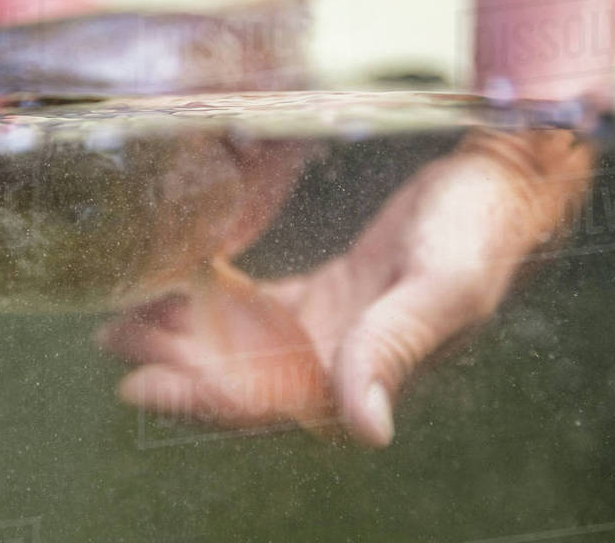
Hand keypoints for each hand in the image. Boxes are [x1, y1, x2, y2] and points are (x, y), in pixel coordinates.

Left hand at [99, 128, 594, 445]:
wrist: (504, 182)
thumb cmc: (481, 230)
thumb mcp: (441, 286)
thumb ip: (393, 350)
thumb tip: (365, 431)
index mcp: (366, 377)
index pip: (267, 404)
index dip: (199, 399)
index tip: (136, 384)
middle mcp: (343, 366)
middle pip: (240, 377)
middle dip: (175, 363)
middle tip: (110, 336)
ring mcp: (333, 333)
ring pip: (242, 344)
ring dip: (186, 332)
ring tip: (127, 312)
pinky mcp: (330, 295)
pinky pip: (262, 307)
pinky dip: (219, 299)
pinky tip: (182, 281)